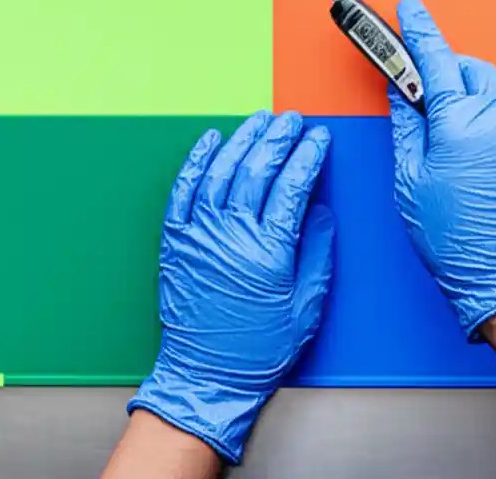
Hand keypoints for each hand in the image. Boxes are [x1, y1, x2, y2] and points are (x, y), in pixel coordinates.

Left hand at [127, 110, 333, 464]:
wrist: (206, 375)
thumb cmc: (257, 348)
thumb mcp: (306, 308)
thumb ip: (315, 255)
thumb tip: (318, 213)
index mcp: (268, 251)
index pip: (291, 186)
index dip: (307, 157)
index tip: (318, 139)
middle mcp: (231, 235)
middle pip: (256, 169)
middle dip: (278, 138)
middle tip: (292, 120)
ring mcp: (198, 234)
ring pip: (220, 171)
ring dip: (242, 140)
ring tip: (259, 120)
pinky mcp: (176, 241)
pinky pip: (184, 190)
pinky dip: (197, 161)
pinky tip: (211, 141)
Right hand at [388, 0, 495, 339]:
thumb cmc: (452, 236)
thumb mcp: (410, 178)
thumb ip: (406, 125)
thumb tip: (402, 91)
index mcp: (460, 122)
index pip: (437, 59)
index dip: (419, 30)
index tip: (409, 9)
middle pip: (470, 70)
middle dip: (447, 70)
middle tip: (422, 90)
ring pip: (492, 96)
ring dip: (468, 102)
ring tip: (448, 138)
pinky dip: (488, 125)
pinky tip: (474, 158)